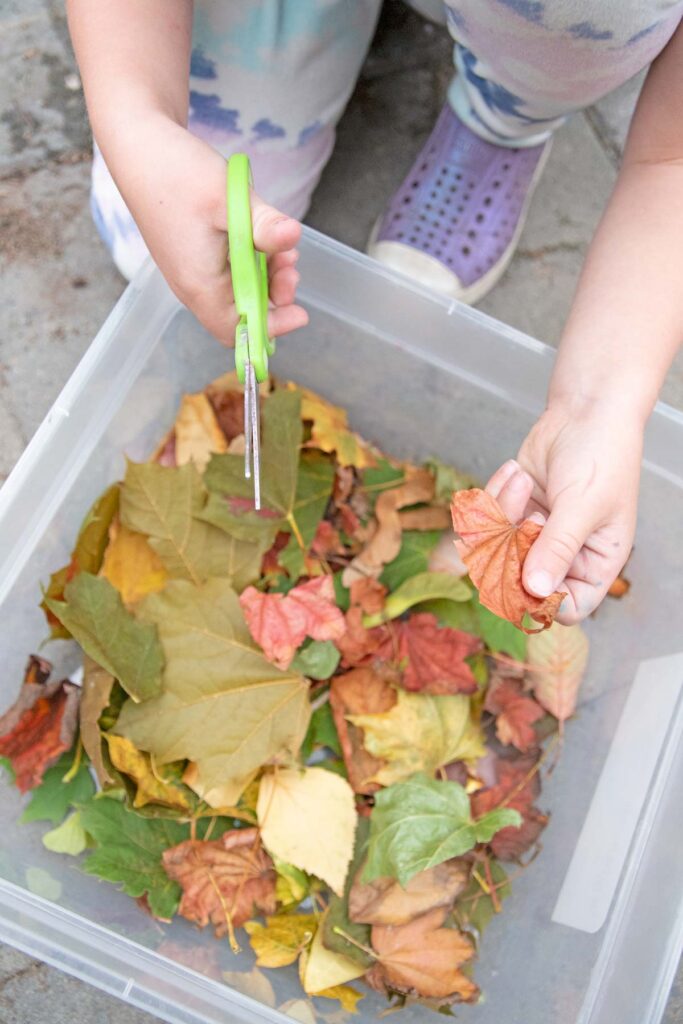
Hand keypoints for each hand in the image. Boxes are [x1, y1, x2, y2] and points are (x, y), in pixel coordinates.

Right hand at [104, 115, 306, 343]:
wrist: (141, 146)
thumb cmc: (177, 173)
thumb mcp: (229, 198)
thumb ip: (264, 225)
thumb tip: (294, 237)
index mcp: (199, 284)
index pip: (238, 330)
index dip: (272, 327)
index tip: (300, 312)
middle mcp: (193, 285)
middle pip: (242, 313)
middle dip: (275, 296)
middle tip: (292, 266)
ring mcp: (193, 270)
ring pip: (240, 291)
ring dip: (267, 275)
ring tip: (283, 248)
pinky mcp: (195, 255)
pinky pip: (230, 272)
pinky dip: (253, 261)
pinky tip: (265, 237)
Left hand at [485, 400, 642, 623]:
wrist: (585, 411)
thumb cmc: (601, 456)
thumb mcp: (582, 506)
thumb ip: (557, 549)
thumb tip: (535, 590)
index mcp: (595, 564)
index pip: (566, 607)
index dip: (541, 599)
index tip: (525, 574)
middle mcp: (564, 555)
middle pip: (519, 582)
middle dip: (512, 548)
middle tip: (527, 516)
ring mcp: (535, 534)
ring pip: (495, 550)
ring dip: (500, 514)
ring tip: (521, 479)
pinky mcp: (513, 511)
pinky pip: (485, 522)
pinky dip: (493, 496)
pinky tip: (515, 472)